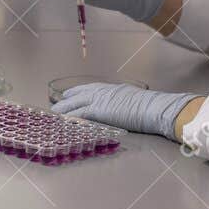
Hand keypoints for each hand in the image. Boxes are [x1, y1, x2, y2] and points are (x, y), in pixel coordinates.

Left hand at [52, 82, 195, 139]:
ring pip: (77, 102)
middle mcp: (106, 91)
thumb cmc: (152, 107)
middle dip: (70, 97)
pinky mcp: (99, 110)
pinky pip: (80, 113)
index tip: (73, 92)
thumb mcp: (138, 101)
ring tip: (54, 112)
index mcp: (116, 89)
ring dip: (65, 108)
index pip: (94, 88)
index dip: (82, 91)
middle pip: (83, 92)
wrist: (154, 108)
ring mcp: (102, 99)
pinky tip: (62, 119)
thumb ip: (129, 103)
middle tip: (59, 100)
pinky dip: (70, 116)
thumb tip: (128, 109)